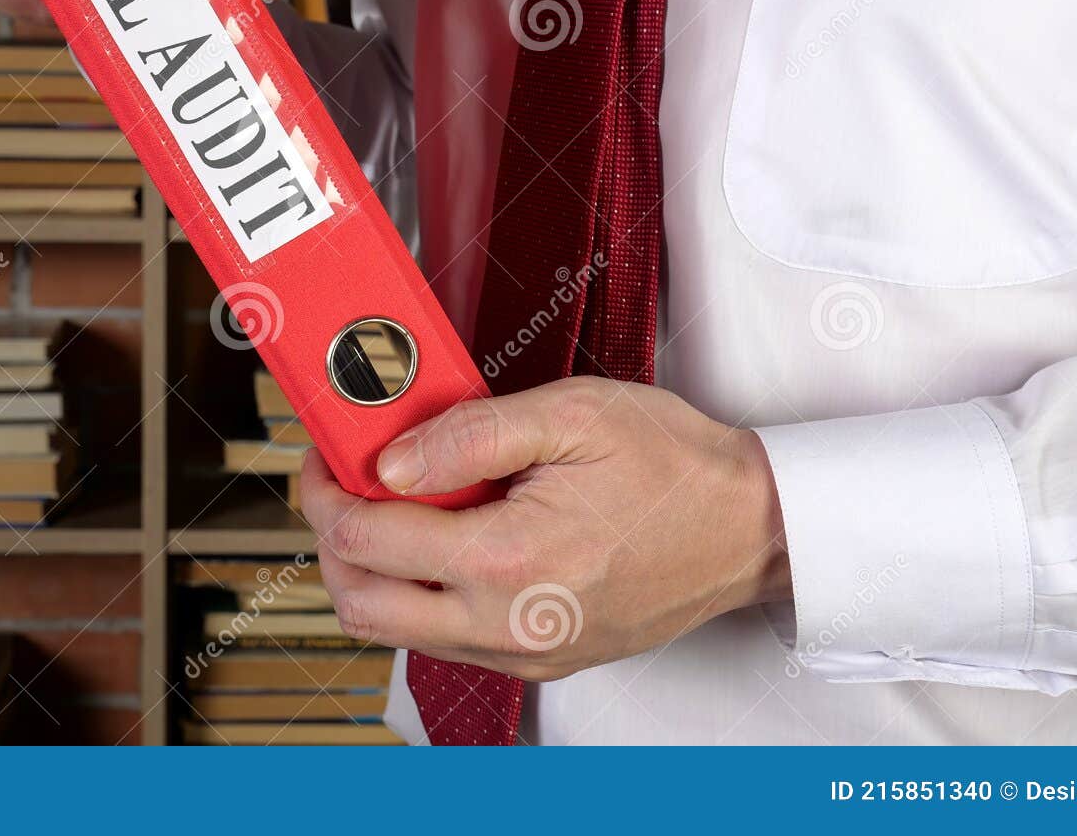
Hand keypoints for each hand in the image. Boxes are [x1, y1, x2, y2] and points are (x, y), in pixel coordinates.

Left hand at [300, 377, 790, 680]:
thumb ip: (468, 433)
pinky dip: (419, 593)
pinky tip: (443, 537)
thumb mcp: (572, 415)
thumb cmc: (675, 468)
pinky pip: (446, 640)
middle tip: (340, 484)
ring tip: (389, 505)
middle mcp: (507, 624)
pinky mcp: (538, 660)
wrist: (751, 529)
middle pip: (360, 603)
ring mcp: (522, 653)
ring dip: (371, 570)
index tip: (326, 456)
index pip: (365, 540)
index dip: (326, 490)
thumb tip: (390, 461)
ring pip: (396, 630)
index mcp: (508, 560)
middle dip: (331, 538)